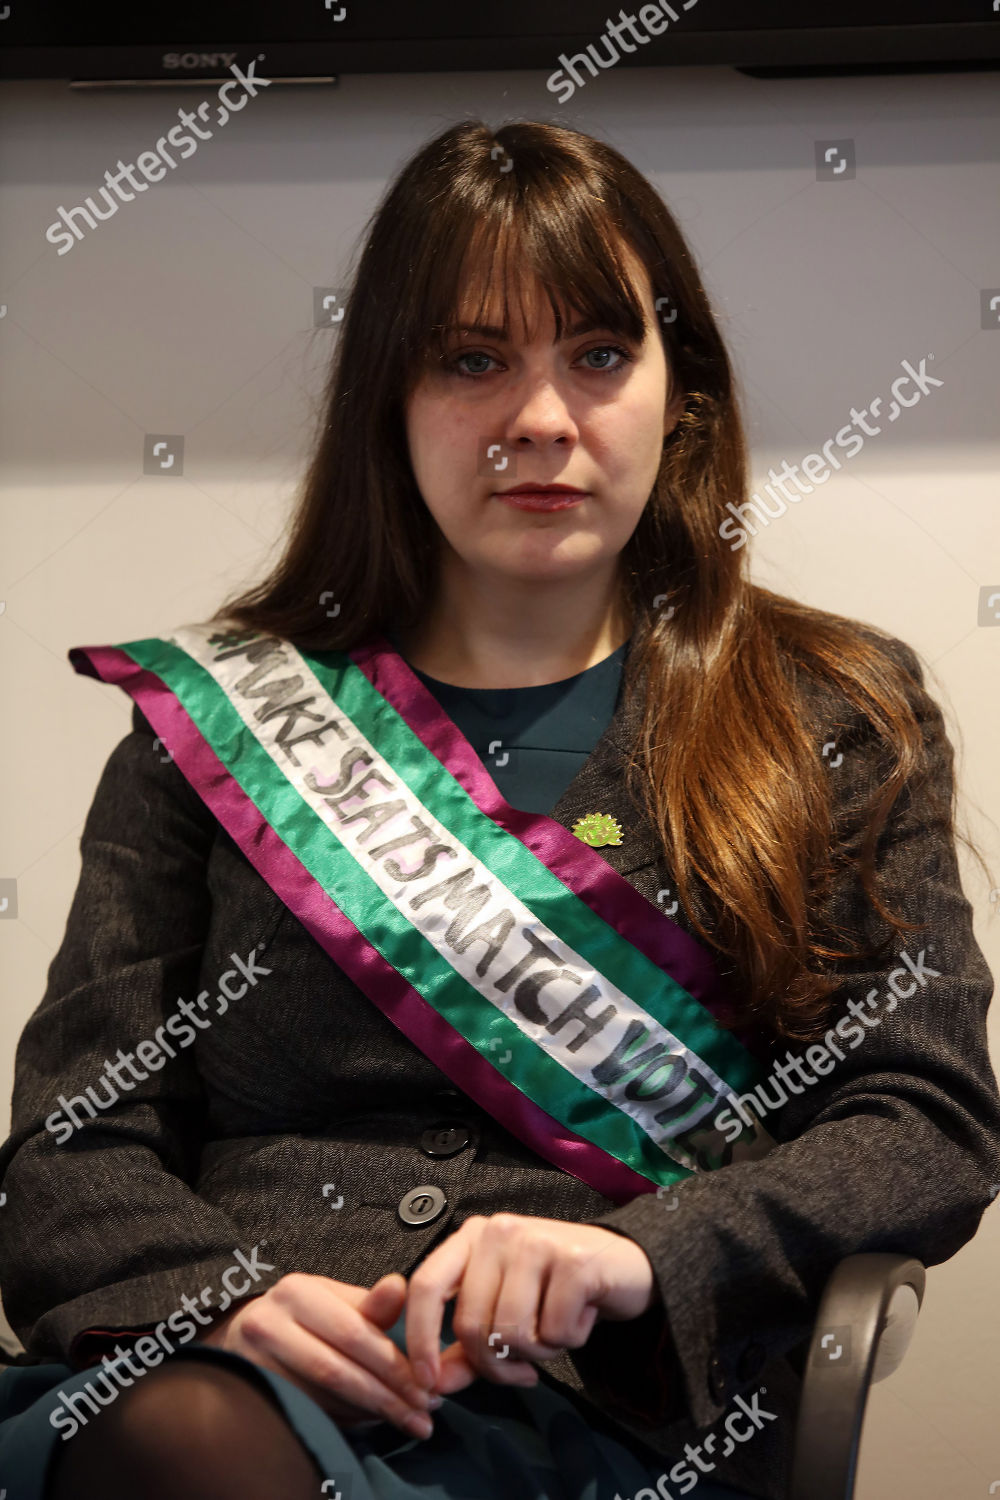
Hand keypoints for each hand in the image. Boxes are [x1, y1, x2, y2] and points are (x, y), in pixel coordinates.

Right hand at [197, 1271, 439, 1437]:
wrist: (246, 1332)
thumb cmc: (305, 1314)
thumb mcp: (336, 1299)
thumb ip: (372, 1303)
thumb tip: (401, 1286)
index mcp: (296, 1292)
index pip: (352, 1333)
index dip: (393, 1364)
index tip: (429, 1387)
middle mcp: (268, 1324)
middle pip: (336, 1370)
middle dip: (387, 1395)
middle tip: (424, 1413)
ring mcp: (254, 1362)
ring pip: (322, 1397)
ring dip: (371, 1413)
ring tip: (410, 1421)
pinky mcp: (254, 1392)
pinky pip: (309, 1411)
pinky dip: (348, 1419)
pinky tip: (375, 1422)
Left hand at [404, 1215, 657, 1395]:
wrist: (626, 1265)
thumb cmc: (557, 1290)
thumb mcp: (506, 1312)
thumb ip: (468, 1347)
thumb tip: (435, 1383)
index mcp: (473, 1237)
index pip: (426, 1285)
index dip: (420, 1338)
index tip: (427, 1382)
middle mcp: (500, 1231)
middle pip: (473, 1324)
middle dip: (496, 1364)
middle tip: (525, 1368)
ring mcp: (537, 1242)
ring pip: (512, 1334)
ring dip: (538, 1353)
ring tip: (557, 1329)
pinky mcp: (575, 1261)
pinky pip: (556, 1333)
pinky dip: (570, 1340)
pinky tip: (583, 1314)